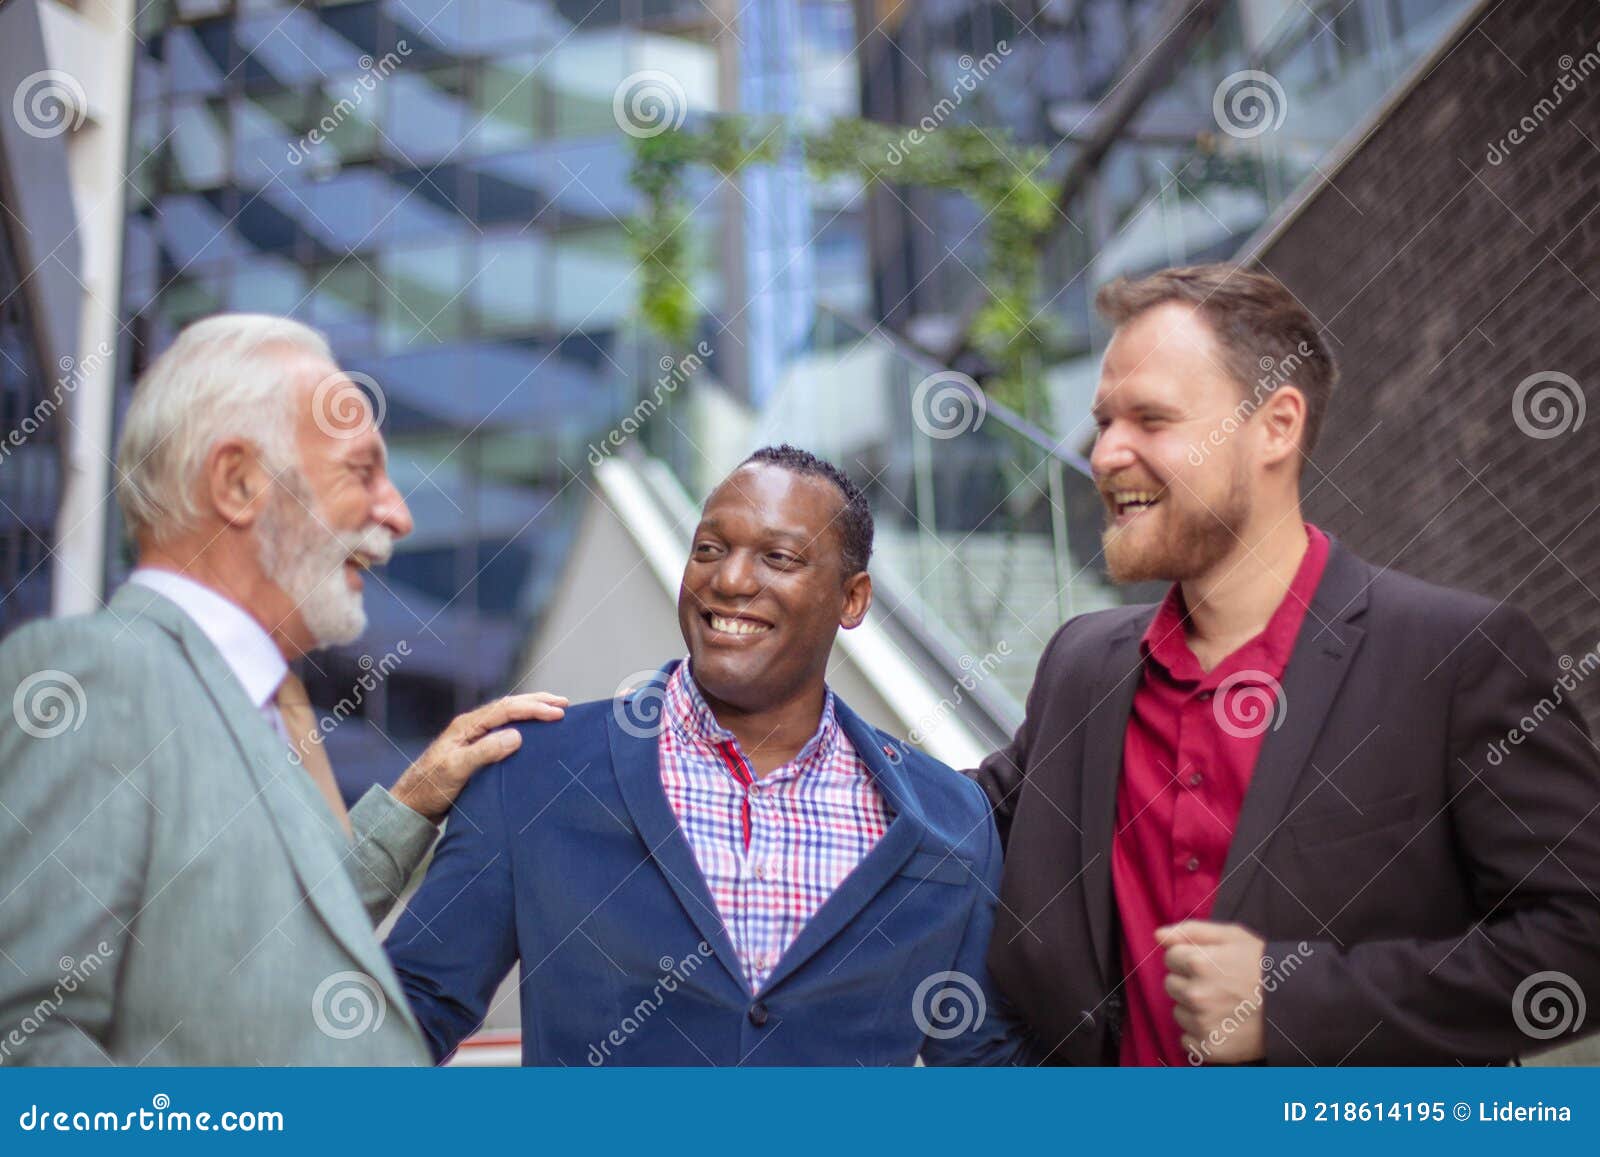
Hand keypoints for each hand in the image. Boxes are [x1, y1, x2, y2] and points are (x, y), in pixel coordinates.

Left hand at [390, 693, 567, 822]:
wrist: (411, 804)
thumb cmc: (430, 788)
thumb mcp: (457, 770)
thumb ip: (485, 751)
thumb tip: (518, 735)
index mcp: (467, 726)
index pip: (506, 709)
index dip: (534, 708)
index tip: (559, 713)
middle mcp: (471, 727)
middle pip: (509, 706)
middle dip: (538, 702)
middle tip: (564, 703)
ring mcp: (473, 737)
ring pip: (508, 716)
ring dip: (531, 711)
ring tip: (554, 710)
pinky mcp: (476, 750)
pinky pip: (504, 730)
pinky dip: (523, 725)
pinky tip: (533, 732)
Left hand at [1156, 920, 1267, 1063]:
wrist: (1298, 1006)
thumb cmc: (1265, 966)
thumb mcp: (1232, 936)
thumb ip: (1191, 931)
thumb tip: (1158, 934)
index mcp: (1198, 963)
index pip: (1170, 958)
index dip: (1189, 958)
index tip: (1211, 964)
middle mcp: (1196, 994)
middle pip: (1170, 985)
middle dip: (1188, 983)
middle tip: (1219, 985)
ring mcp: (1202, 1024)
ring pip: (1178, 1013)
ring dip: (1193, 1009)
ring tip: (1224, 1005)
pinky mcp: (1209, 1048)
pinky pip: (1187, 1041)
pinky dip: (1200, 1035)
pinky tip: (1222, 1025)